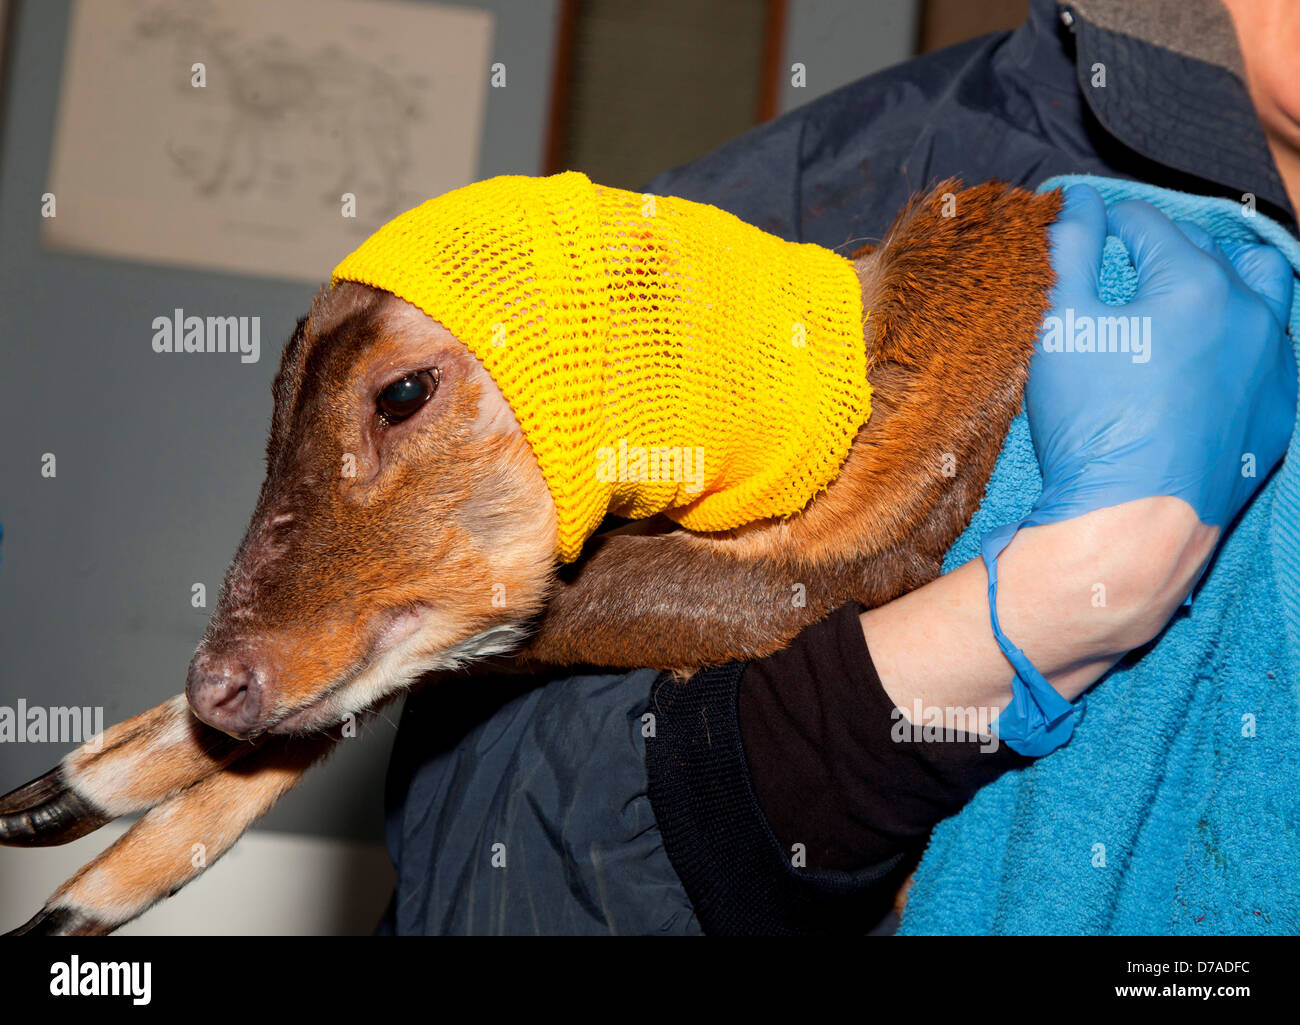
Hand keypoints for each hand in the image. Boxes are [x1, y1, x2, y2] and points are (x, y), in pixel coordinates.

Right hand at [976, 186, 1294, 755]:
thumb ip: (1067, 252)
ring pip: (1263, 292)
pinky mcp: (1278, 410)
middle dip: (1166, 248)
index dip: (1110, 222)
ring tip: (1192, 290)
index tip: (1090, 227)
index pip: (1149, 225)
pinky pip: (1274, 351)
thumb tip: (1074, 202)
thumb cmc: (1093, 425)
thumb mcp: (1060, 328)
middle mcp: (1250, 312)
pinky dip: (1247, 336)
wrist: (1134, 521)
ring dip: (1228, 278)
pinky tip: (1214, 353)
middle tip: (1129, 262)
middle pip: (1207, 253)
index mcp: (1195, 282)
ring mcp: (1273, 363)